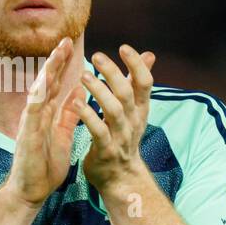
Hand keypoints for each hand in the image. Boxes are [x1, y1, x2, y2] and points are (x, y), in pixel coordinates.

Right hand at [3, 36, 83, 207]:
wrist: (31, 190)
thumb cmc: (45, 165)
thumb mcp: (62, 135)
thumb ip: (68, 115)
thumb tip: (78, 94)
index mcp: (47, 114)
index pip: (57, 84)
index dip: (65, 65)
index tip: (74, 46)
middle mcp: (37, 113)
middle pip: (48, 82)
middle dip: (57, 60)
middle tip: (67, 39)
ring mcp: (30, 122)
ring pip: (39, 90)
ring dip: (48, 71)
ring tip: (58, 53)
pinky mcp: (26, 134)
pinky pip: (33, 112)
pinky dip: (39, 97)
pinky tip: (45, 84)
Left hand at [72, 45, 156, 191]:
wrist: (121, 177)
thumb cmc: (124, 137)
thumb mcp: (136, 110)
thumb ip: (138, 83)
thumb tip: (150, 55)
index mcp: (140, 109)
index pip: (145, 83)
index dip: (137, 65)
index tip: (124, 48)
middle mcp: (133, 121)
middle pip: (127, 93)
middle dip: (112, 73)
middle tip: (96, 56)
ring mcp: (121, 136)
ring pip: (114, 110)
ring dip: (99, 91)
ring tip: (84, 75)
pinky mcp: (106, 150)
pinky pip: (99, 131)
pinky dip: (88, 116)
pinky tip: (76, 102)